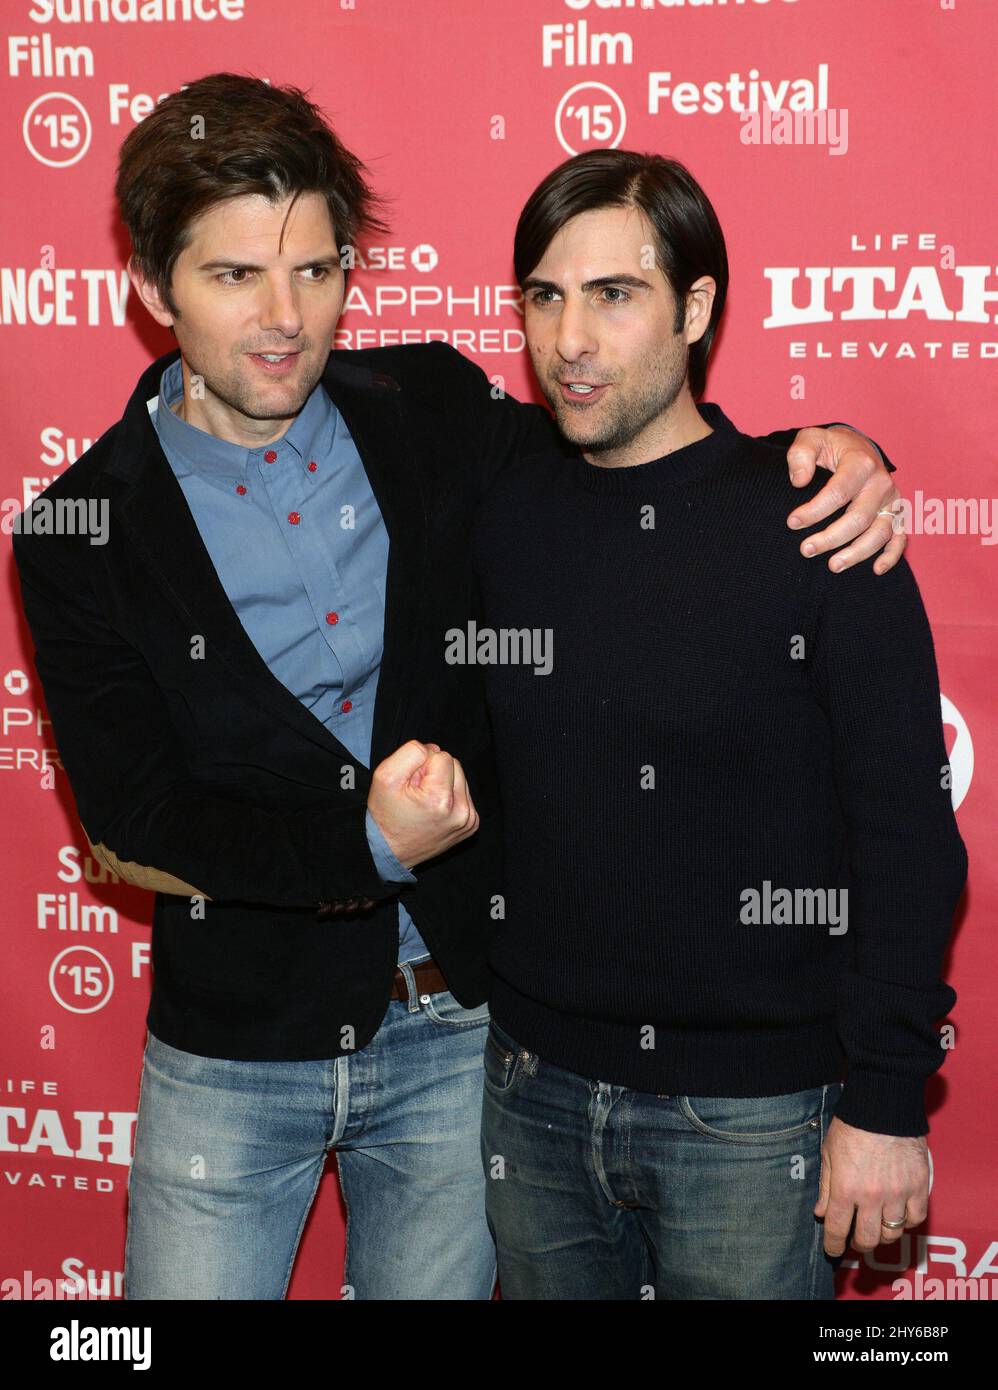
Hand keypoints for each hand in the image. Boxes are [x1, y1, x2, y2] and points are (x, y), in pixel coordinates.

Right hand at [367, 739, 478, 869]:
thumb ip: (411, 752)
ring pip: (460, 778)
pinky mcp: (471, 824)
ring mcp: (468, 820)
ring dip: (443, 783)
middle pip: (455, 765)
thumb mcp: (385, 775)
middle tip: (416, 792)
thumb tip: (434, 749)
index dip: (422, 764)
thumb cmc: (386, 814)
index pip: (442, 756)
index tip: (411, 783)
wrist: (389, 850)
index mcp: (440, 800)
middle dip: (434, 772)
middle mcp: (460, 812)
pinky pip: (463, 794)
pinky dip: (449, 796)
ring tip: (424, 801)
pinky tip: (434, 808)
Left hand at [784, 426, 906, 574]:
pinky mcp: (896, 512)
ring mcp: (892, 500)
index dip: (814, 511)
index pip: (838, 493)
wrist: (856, 447)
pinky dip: (891, 555)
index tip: (792, 522)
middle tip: (806, 550)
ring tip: (833, 566)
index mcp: (861, 463)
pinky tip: (875, 569)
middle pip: (859, 518)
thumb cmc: (830, 446)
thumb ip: (801, 455)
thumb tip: (799, 482)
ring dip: (857, 552)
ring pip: (880, 532)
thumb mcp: (811, 440)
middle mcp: (881, 482)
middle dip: (831, 538)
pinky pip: (899, 537)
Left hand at [814, 1115, 928, 1256]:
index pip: (837, 1229)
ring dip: (883, 1234)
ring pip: (893, 1232)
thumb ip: (826, 1186)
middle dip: (860, 1243)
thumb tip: (820, 1213)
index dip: (833, 1245)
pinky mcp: (919, 1186)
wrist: (884, 1104)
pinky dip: (907, 1221)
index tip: (832, 1249)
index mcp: (846, 1188)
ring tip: (877, 1226)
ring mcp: (898, 1193)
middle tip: (857, 1239)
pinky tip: (899, 1214)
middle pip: (868, 1238)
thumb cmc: (852, 1124)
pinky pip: (915, 1217)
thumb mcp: (829, 1153)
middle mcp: (872, 1196)